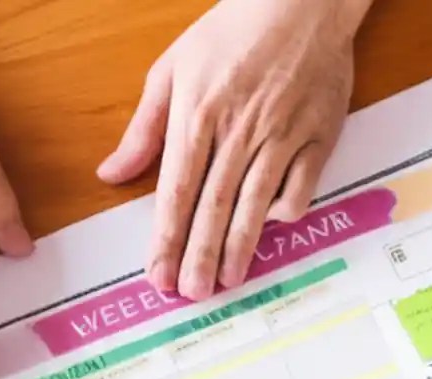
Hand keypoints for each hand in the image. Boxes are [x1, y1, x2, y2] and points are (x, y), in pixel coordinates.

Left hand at [97, 0, 372, 298]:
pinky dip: (286, 210)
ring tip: (226, 281)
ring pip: (255, 204)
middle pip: (213, 207)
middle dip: (199, 256)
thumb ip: (143, 128)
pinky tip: (271, 228)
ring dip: (238, 247)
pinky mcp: (319, 135)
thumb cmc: (232, 31)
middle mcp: (239, 130)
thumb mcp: (173, 69)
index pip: (175, 191)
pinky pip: (302, 186)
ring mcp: (282, 135)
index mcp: (197, 114)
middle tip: (191, 294)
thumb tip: (112, 174)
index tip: (158, 275)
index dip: (165, 239)